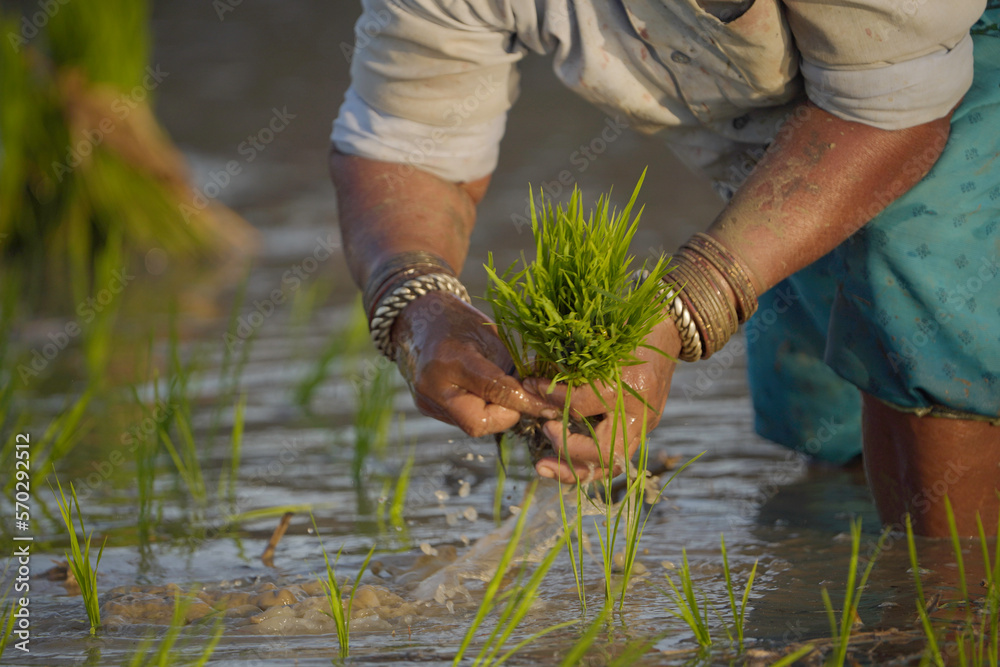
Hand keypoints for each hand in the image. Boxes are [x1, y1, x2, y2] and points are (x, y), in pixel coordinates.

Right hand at [392, 291, 560, 436]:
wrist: (419, 319)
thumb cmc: (460, 321)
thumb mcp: (491, 336)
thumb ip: (512, 368)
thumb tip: (541, 395)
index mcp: (451, 359)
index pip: (497, 391)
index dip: (528, 402)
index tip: (551, 408)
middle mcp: (433, 385)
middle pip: (481, 422)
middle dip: (507, 414)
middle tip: (518, 396)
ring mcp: (425, 400)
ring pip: (473, 425)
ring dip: (496, 414)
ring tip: (500, 391)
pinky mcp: (426, 408)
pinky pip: (463, 420)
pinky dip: (481, 410)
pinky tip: (483, 393)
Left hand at [524, 318, 681, 482]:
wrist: (670, 329)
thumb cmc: (634, 328)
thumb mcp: (603, 339)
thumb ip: (574, 367)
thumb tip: (533, 384)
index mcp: (630, 387)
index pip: (582, 404)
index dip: (551, 398)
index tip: (530, 385)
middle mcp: (639, 414)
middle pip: (602, 452)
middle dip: (566, 448)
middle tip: (544, 428)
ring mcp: (643, 426)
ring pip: (609, 466)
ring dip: (573, 470)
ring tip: (544, 466)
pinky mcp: (640, 431)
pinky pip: (613, 458)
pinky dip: (587, 465)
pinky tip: (563, 462)